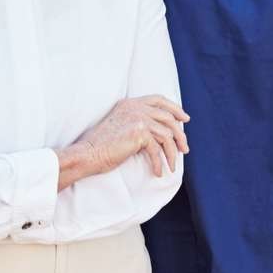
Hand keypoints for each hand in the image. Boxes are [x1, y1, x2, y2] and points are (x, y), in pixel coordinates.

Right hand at [68, 94, 189, 179]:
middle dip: (179, 134)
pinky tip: (158, 172)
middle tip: (184, 148)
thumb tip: (164, 132)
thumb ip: (139, 123)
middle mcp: (135, 107)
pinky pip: (157, 149)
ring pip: (166, 135)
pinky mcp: (138, 132)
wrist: (87, 154)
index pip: (159, 100)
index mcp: (130, 103)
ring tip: (172, 166)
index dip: (174, 108)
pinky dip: (159, 163)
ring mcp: (137, 118)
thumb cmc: (102, 146)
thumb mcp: (122, 126)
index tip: (185, 118)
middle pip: (167, 117)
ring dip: (171, 153)